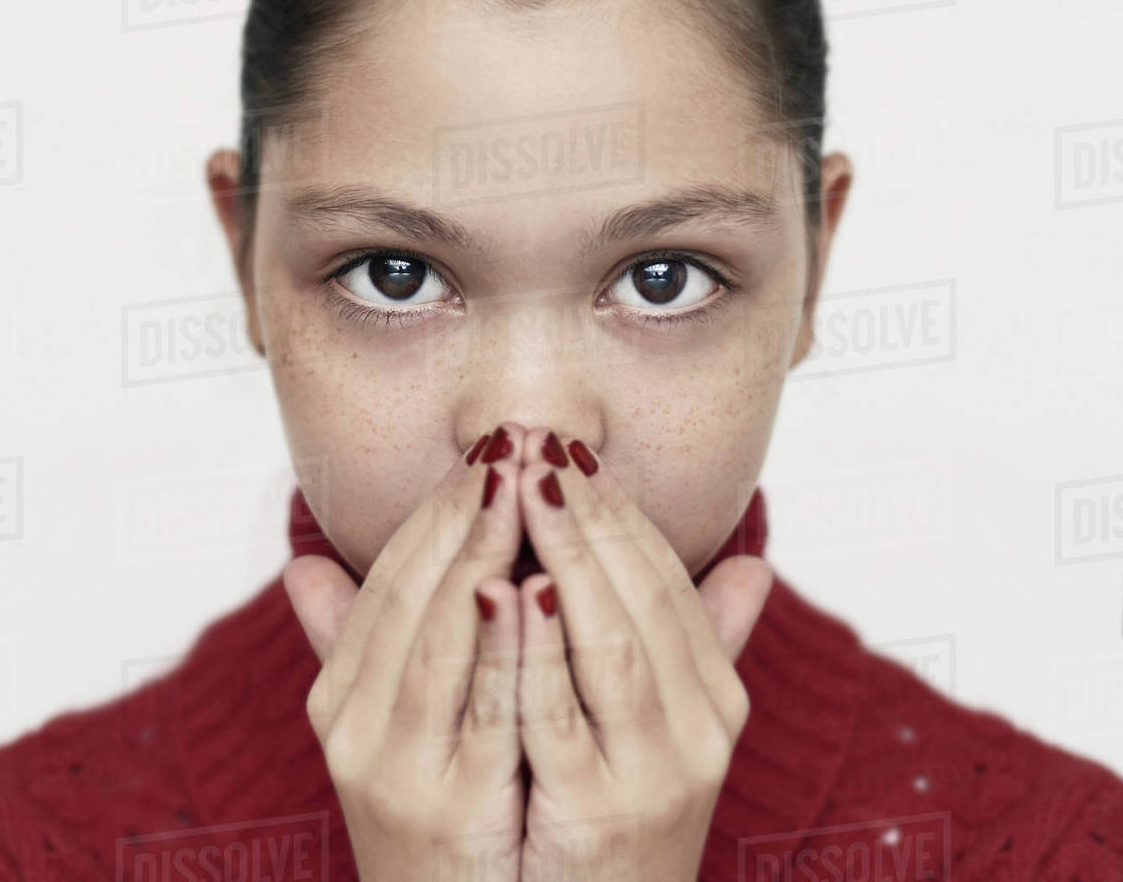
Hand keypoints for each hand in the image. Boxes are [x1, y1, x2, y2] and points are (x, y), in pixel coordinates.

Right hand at [283, 423, 531, 881]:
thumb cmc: (442, 821)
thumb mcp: (394, 728)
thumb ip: (361, 642)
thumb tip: (303, 569)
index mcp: (346, 694)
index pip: (389, 574)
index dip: (437, 506)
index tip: (486, 449)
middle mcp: (353, 723)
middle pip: (408, 589)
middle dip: (460, 508)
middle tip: (508, 440)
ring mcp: (390, 767)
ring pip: (433, 633)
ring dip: (476, 550)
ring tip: (517, 484)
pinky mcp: (438, 807)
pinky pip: (474, 711)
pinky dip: (496, 643)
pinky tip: (523, 585)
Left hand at [512, 429, 773, 881]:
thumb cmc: (614, 818)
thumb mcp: (663, 728)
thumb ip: (698, 642)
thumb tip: (752, 565)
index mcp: (712, 696)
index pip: (667, 578)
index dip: (620, 509)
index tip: (572, 452)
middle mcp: (699, 730)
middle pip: (644, 596)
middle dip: (592, 512)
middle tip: (544, 444)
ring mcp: (658, 776)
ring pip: (614, 642)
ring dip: (569, 555)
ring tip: (530, 487)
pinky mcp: (602, 816)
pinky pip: (563, 719)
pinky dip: (538, 648)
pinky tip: (511, 587)